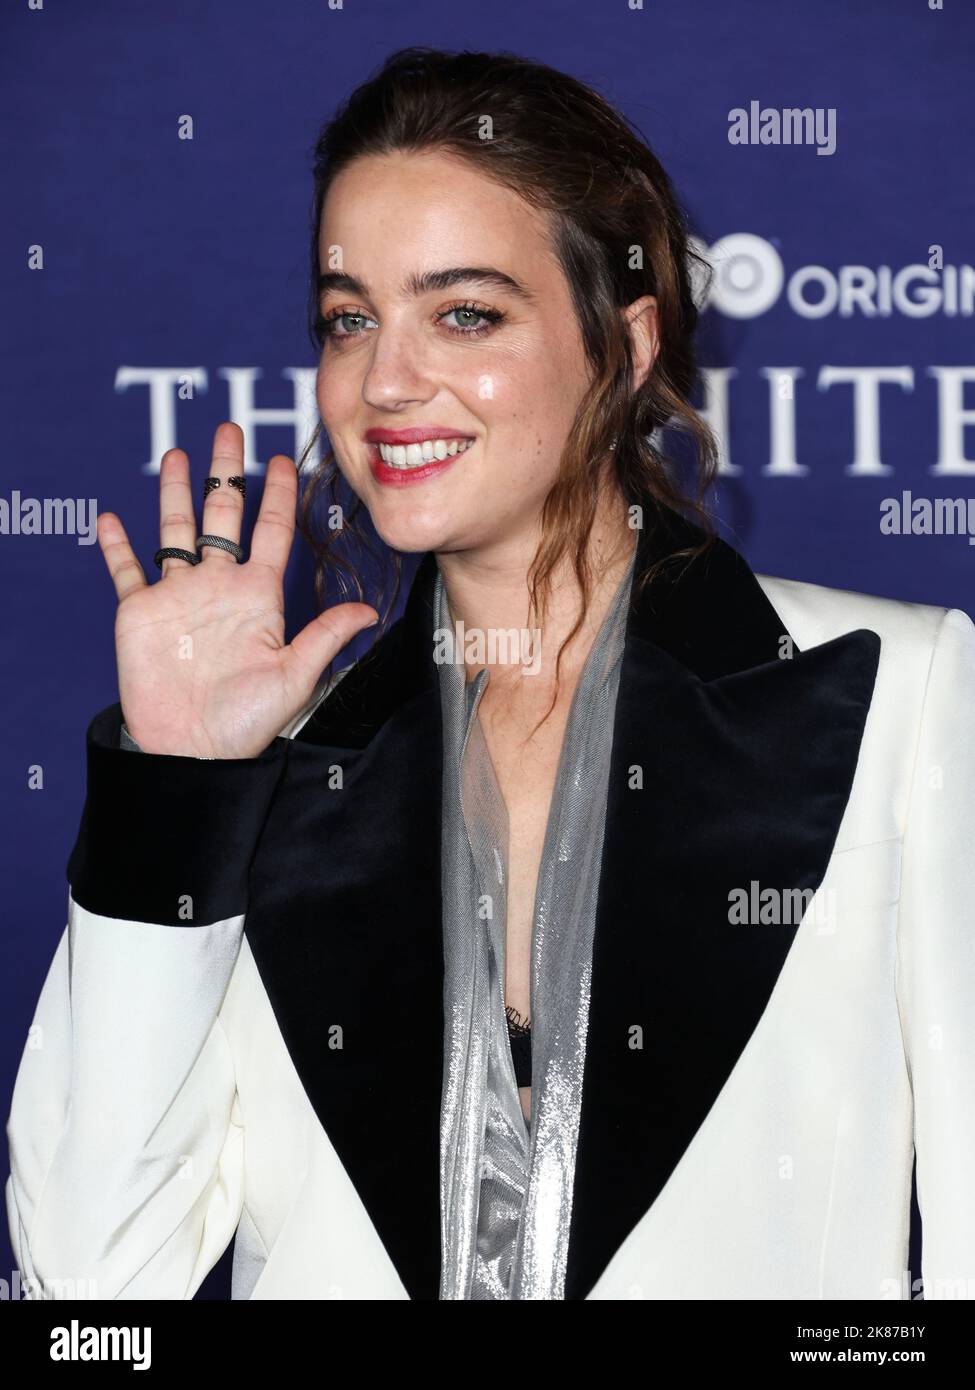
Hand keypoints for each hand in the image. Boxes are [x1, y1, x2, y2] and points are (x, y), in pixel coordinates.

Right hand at [96, 421, 376, 757]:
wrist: (194, 750)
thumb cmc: (248, 721)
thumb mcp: (295, 676)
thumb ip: (326, 637)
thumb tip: (370, 613)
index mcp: (257, 595)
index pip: (270, 531)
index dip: (277, 495)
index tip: (283, 459)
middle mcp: (218, 586)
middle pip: (222, 515)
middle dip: (225, 472)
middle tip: (229, 429)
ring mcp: (178, 595)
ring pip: (175, 531)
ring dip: (174, 493)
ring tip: (175, 454)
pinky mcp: (139, 612)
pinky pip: (126, 571)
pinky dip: (116, 546)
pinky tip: (111, 520)